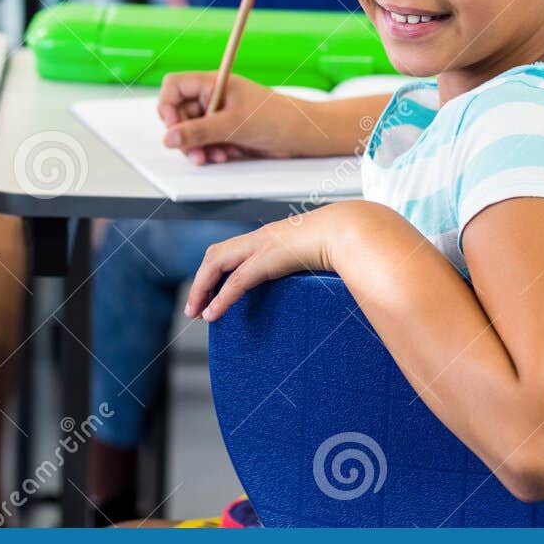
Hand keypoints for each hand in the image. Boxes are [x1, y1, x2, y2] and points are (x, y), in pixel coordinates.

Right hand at [157, 72, 318, 164]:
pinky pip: (205, 143)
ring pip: (191, 132)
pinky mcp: (226, 132)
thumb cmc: (275, 118)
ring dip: (198, 147)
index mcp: (213, 83)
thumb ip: (198, 132)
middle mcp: (212, 97)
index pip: (174, 86)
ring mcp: (219, 115)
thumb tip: (169, 138)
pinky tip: (224, 155)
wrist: (302, 135)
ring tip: (213, 157)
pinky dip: (210, 152)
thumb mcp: (233, 125)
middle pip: (179, 114)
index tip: (174, 127)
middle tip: (195, 152)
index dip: (168, 106)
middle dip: (184, 135)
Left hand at [184, 204, 360, 320]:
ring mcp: (262, 246)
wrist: (349, 229)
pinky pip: (235, 282)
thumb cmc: (342, 239)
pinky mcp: (267, 259)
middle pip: (215, 254)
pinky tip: (211, 315)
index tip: (209, 293)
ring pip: (216, 264)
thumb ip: (312, 262)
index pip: (231, 249)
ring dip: (201, 289)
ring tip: (195, 312)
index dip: (215, 270)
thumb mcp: (320, 251)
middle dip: (201, 280)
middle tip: (194, 306)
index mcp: (270, 236)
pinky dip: (220, 299)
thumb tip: (321, 278)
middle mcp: (260, 238)